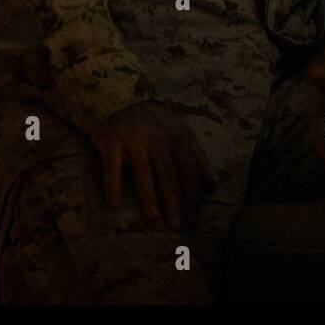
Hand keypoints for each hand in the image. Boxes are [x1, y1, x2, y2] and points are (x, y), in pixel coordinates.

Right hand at [88, 102, 215, 228]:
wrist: (121, 99)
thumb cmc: (155, 122)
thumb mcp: (181, 132)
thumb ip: (197, 158)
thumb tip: (212, 187)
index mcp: (178, 137)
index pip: (190, 170)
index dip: (193, 195)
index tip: (195, 217)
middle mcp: (158, 138)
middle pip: (169, 176)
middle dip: (174, 203)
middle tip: (177, 226)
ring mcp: (134, 139)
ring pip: (143, 174)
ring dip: (149, 199)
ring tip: (153, 220)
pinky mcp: (112, 141)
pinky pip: (112, 168)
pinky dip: (113, 186)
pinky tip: (114, 204)